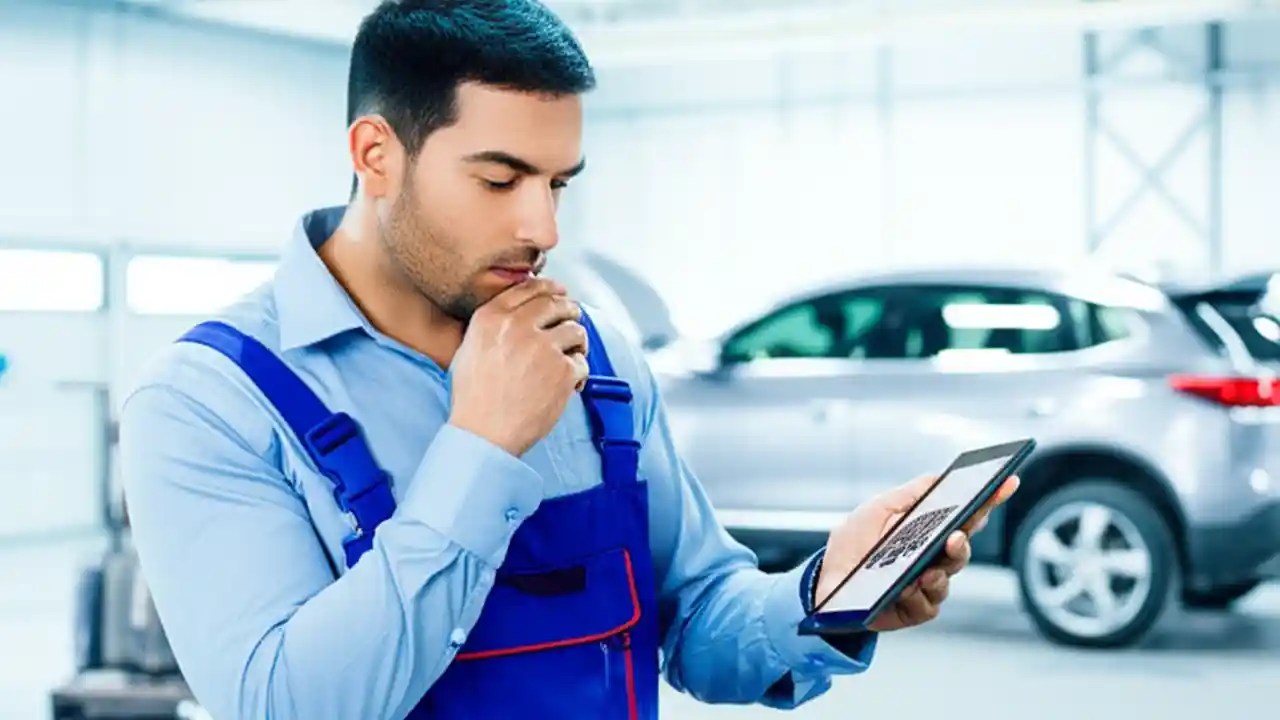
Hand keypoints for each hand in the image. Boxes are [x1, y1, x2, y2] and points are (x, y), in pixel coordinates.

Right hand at [448, 278, 589, 455]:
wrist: (484, 433)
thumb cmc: (475, 397)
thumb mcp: (470, 348)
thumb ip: (494, 323)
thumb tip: (521, 308)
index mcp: (491, 317)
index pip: (530, 287)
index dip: (550, 288)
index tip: (560, 293)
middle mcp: (517, 326)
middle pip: (557, 303)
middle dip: (570, 311)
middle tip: (573, 322)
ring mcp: (543, 347)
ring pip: (576, 330)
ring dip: (578, 344)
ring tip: (570, 359)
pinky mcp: (562, 371)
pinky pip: (582, 362)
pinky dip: (578, 375)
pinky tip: (568, 386)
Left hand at [814, 473, 1019, 632]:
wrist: (825, 582)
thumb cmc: (853, 544)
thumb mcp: (878, 510)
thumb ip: (910, 495)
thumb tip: (940, 476)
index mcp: (928, 530)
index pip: (965, 514)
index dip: (989, 499)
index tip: (1006, 482)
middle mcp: (933, 557)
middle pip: (962, 547)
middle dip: (963, 540)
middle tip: (958, 534)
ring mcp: (926, 584)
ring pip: (948, 576)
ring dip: (941, 570)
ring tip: (929, 567)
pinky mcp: (915, 608)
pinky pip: (928, 603)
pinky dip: (918, 594)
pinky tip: (907, 587)